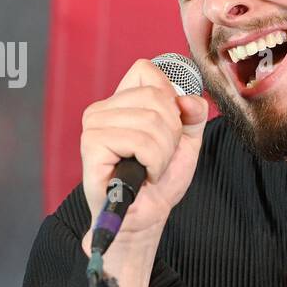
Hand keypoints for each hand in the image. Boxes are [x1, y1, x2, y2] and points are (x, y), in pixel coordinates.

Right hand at [80, 58, 207, 242]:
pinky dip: (154, 162)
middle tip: (160, 157)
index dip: (169, 99)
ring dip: (164, 152)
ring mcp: (94, 126)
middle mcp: (102, 109)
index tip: (169, 129)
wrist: (145, 215)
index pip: (146, 71)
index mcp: (120, 102)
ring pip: (152, 121)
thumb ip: (194, 115)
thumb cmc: (159, 179)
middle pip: (156, 98)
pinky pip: (141, 142)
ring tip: (152, 168)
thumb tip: (189, 99)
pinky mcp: (92, 146)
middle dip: (173, 133)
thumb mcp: (186, 141)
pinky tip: (144, 174)